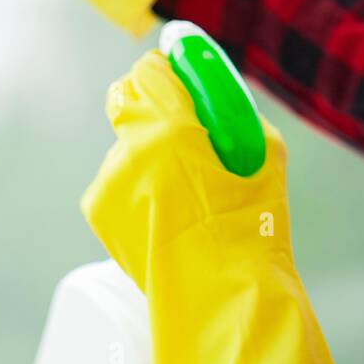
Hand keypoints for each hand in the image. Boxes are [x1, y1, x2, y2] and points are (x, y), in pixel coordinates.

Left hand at [81, 50, 345, 363]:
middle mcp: (130, 148)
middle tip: (175, 123)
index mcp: (171, 128)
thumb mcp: (264, 154)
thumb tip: (219, 100)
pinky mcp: (99, 210)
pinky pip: (118, 180)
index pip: (148, 70)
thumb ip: (237, 117)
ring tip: (179, 190)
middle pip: (124, 98)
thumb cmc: (251, 224)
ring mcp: (110, 180)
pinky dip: (137, 187)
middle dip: (147, 102)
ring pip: (125, 145)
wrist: (222, 293)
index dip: (165, 70)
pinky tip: (164, 212)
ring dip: (145, 153)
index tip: (178, 76)